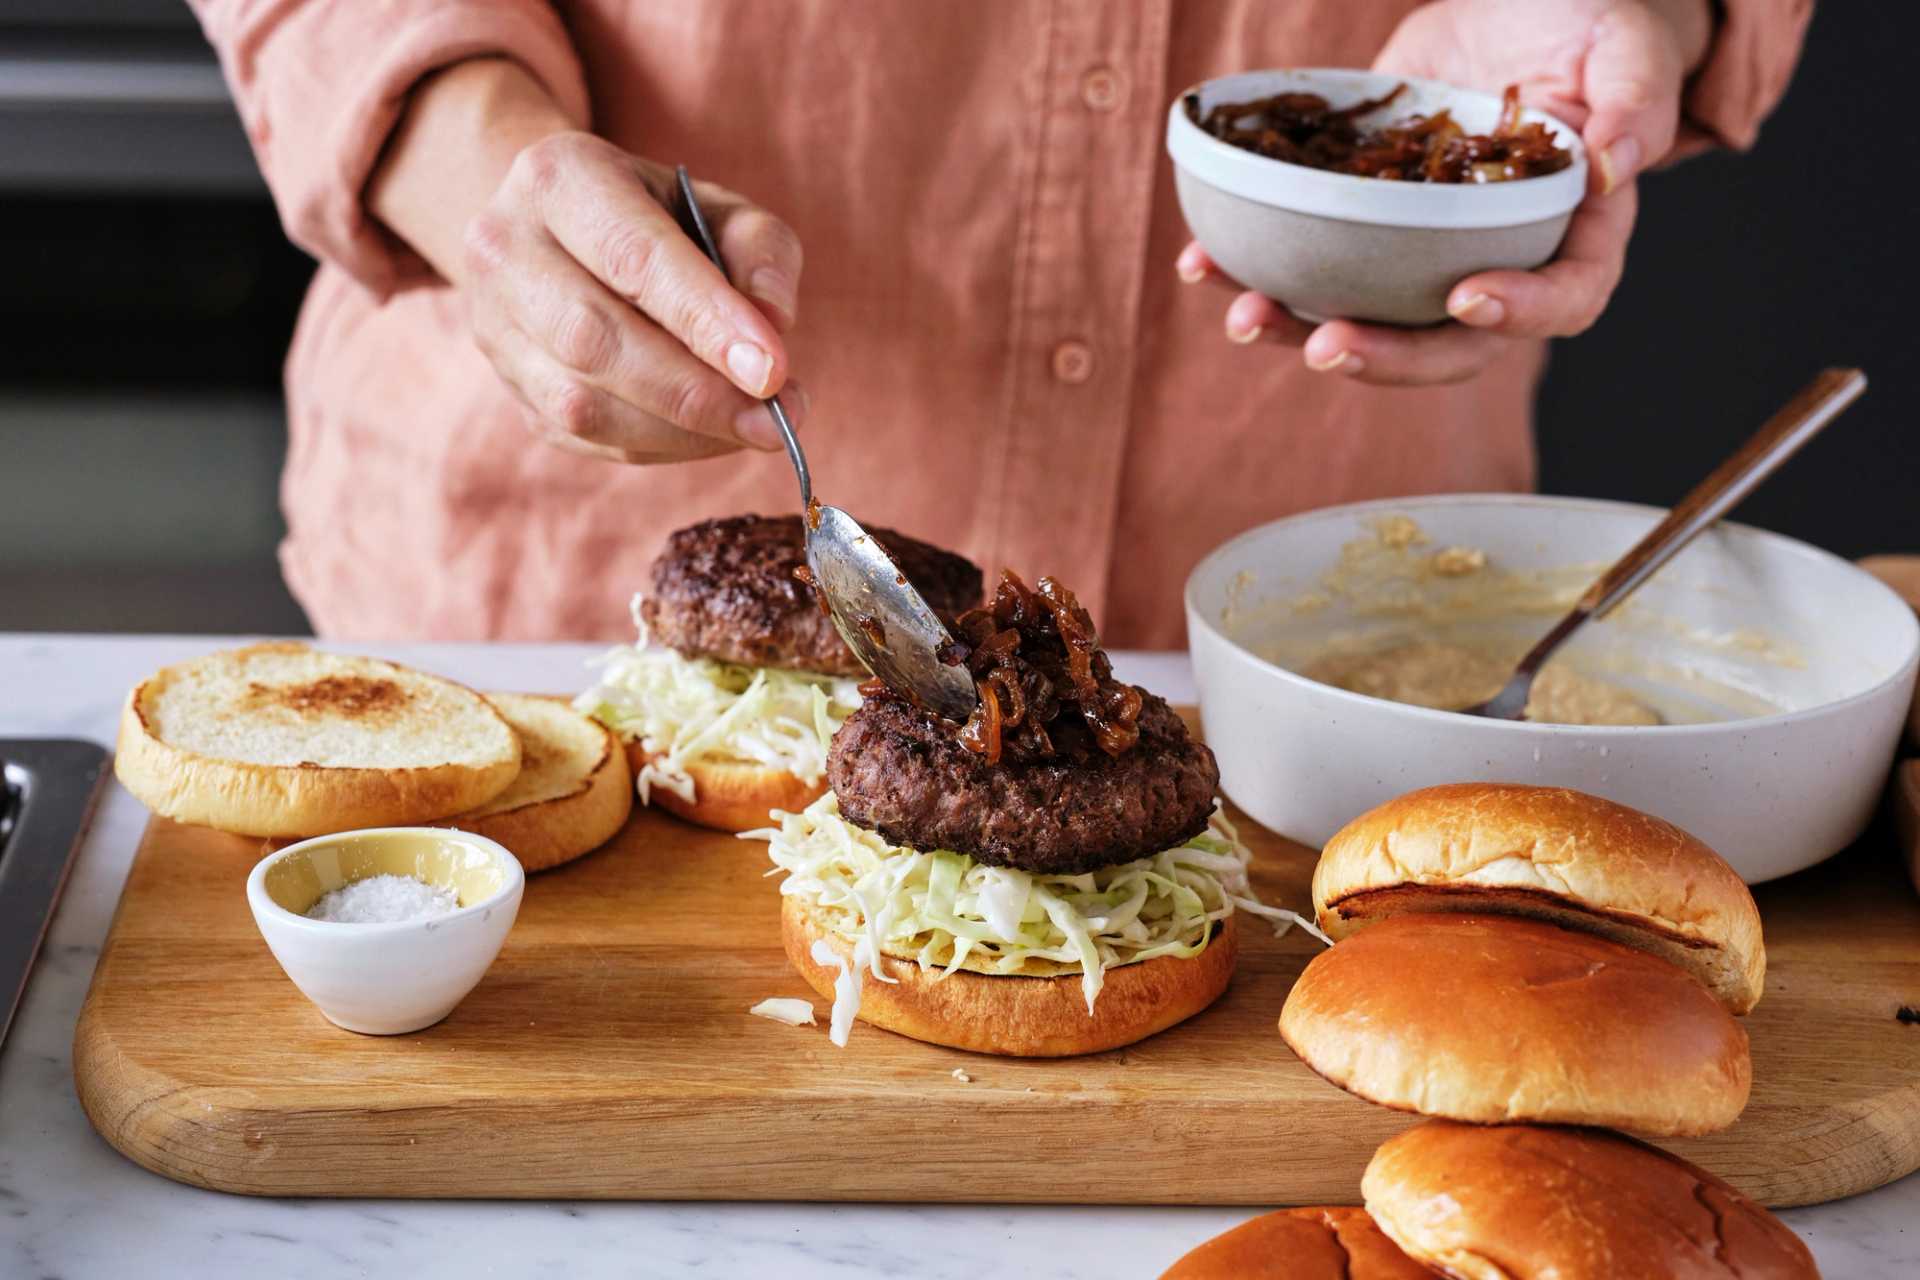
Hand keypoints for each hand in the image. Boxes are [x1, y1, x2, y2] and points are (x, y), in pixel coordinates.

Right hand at [463, 135, 804, 461]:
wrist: (565, 234)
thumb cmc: (660, 220)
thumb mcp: (720, 207)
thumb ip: (761, 252)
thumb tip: (773, 323)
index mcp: (559, 177)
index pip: (632, 256)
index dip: (705, 321)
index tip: (773, 372)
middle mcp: (504, 247)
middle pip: (595, 339)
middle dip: (696, 393)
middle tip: (776, 422)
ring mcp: (494, 324)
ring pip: (582, 404)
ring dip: (681, 432)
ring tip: (756, 429)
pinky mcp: (510, 386)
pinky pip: (584, 438)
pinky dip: (660, 446)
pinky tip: (711, 434)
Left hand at [1177, 0, 1711, 385]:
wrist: (1516, 5)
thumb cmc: (1590, 22)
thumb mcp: (1628, 43)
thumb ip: (1635, 101)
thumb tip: (1616, 167)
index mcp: (1576, 235)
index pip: (1563, 300)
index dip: (1517, 315)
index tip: (1463, 298)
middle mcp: (1498, 262)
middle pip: (1451, 344)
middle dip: (1386, 354)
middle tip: (1326, 346)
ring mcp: (1423, 254)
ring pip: (1370, 317)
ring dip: (1300, 330)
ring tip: (1246, 317)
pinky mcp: (1365, 227)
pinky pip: (1312, 265)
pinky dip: (1252, 269)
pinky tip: (1202, 261)